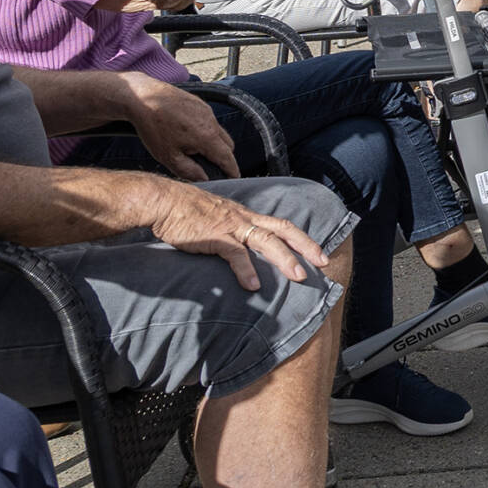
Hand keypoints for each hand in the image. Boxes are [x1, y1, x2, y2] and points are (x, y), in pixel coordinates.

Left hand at [121, 74, 236, 181]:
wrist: (142, 97)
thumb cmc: (153, 127)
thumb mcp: (168, 156)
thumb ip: (189, 171)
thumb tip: (204, 179)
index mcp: (206, 137)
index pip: (227, 158)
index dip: (232, 170)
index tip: (234, 178)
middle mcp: (212, 122)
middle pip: (228, 145)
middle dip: (224, 157)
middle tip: (212, 166)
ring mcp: (206, 110)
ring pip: (219, 132)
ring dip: (214, 142)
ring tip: (194, 149)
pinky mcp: (200, 103)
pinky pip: (209, 120)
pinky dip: (205, 130)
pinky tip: (186, 132)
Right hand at [144, 179, 330, 289]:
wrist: (163, 201)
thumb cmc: (186, 213)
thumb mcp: (216, 218)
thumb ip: (231, 231)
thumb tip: (241, 247)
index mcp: (246, 215)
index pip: (281, 224)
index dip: (302, 237)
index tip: (318, 252)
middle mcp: (244, 218)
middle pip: (283, 229)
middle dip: (306, 246)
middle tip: (323, 262)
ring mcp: (230, 226)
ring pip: (266, 241)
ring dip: (284, 260)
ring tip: (298, 277)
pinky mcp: (214, 236)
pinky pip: (235, 253)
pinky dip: (246, 270)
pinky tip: (252, 286)